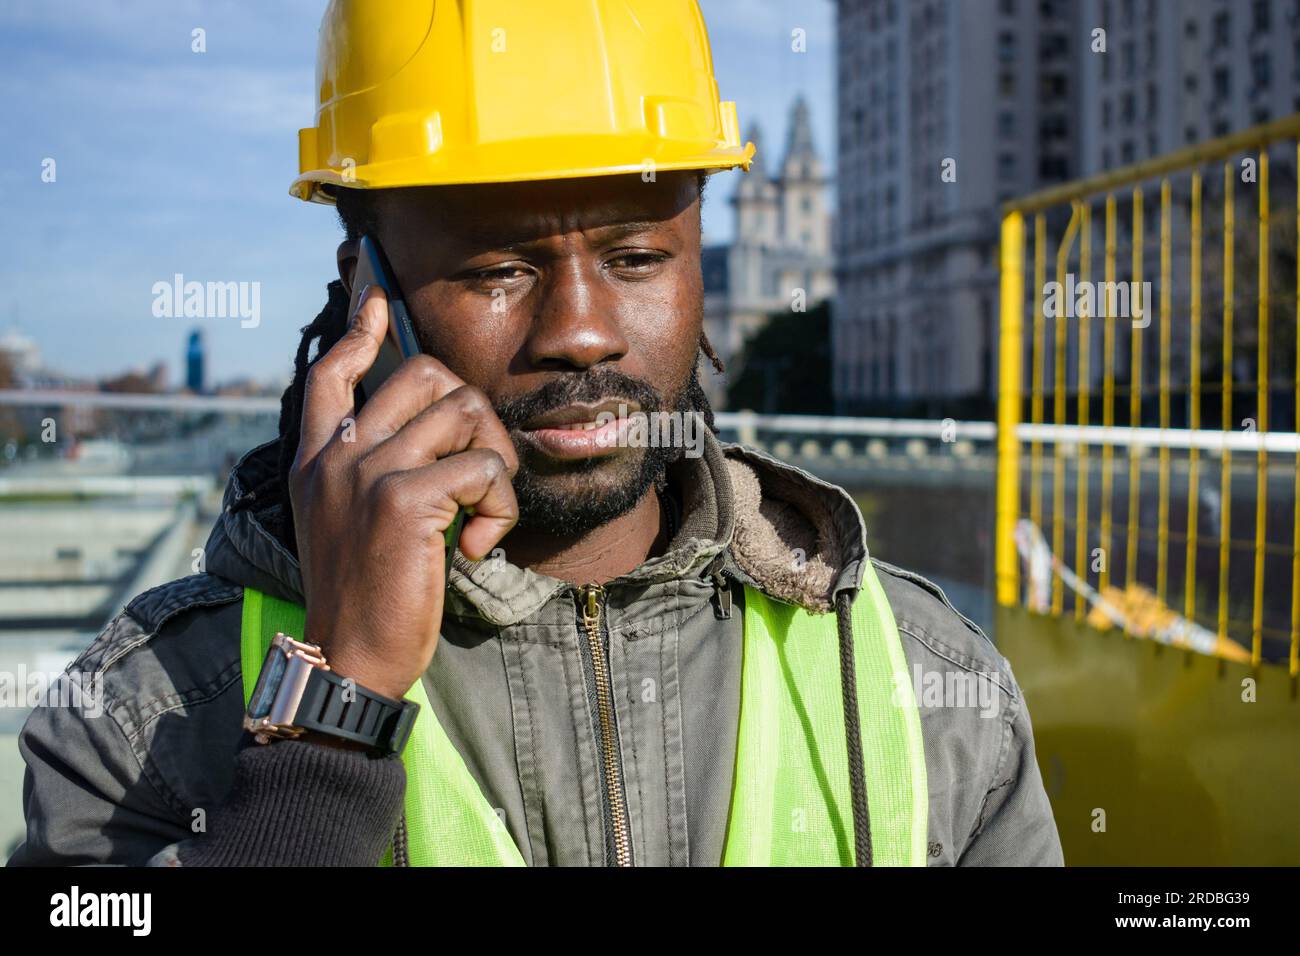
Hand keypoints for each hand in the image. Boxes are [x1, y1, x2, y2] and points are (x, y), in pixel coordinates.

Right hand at [288, 286, 518, 698]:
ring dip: (496, 463)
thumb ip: (364, 473)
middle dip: (476, 416)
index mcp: (317, 459)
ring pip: (465, 410)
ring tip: (481, 515)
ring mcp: (367, 472)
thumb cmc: (361, 597)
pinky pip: (485, 468)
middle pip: (427, 374)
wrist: (347, 660)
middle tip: (483, 476)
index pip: (331, 372)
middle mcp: (337, 455)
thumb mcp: (342, 523)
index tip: (374, 301)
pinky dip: (500, 507)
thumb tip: (421, 433)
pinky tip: (477, 547)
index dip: (359, 332)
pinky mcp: (404, 499)